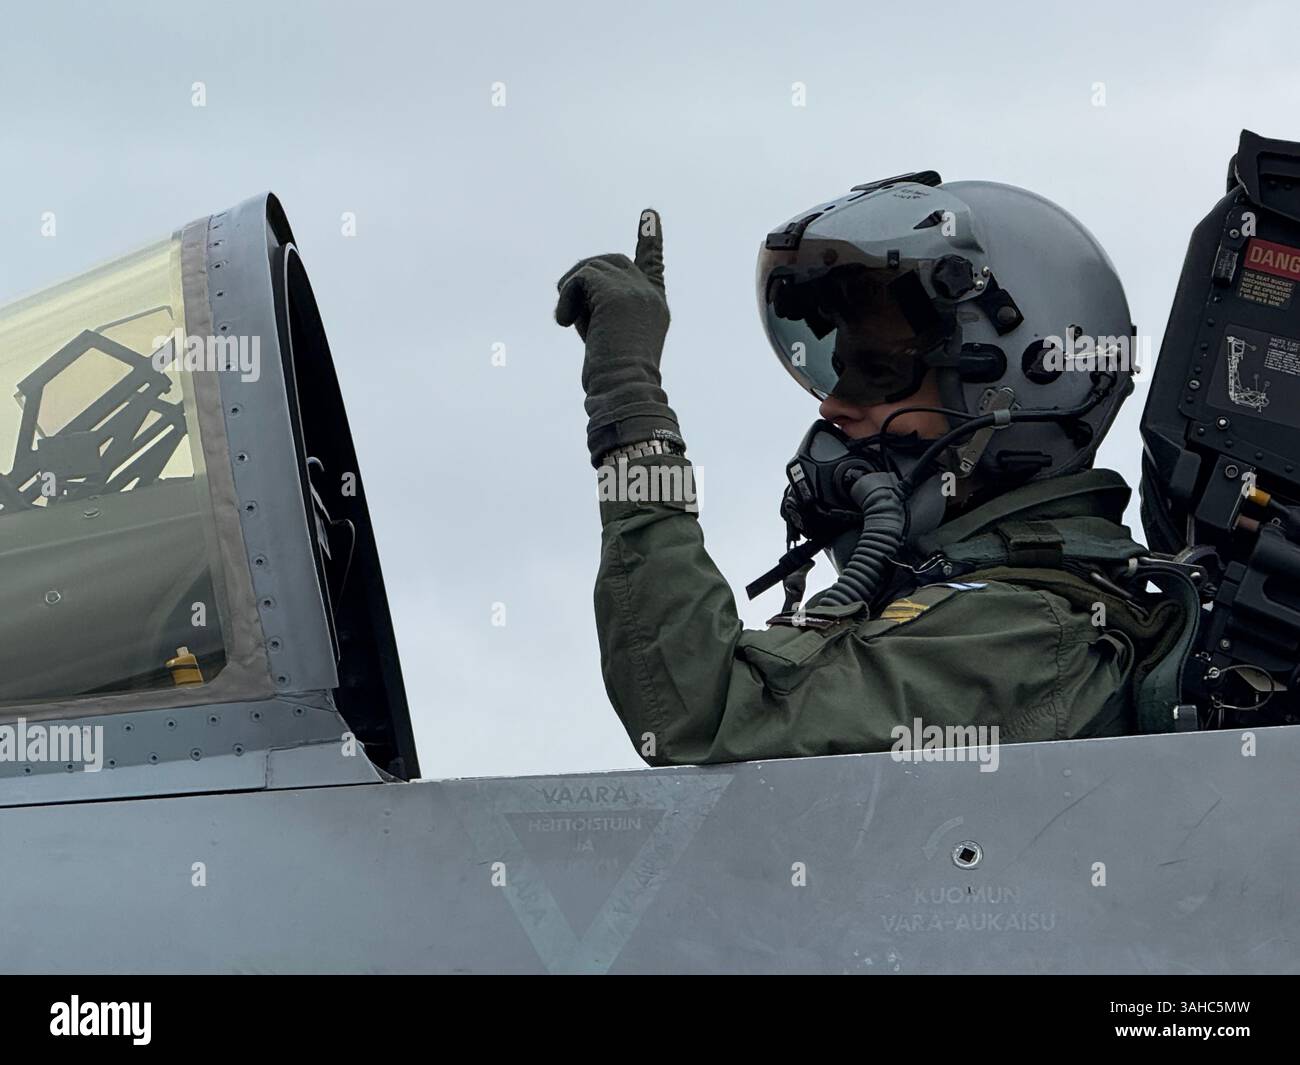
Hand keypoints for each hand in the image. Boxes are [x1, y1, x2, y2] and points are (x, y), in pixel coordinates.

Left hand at [555, 209, 682, 464]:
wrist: (623, 389)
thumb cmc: (613, 377)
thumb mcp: (609, 335)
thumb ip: (600, 307)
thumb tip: (574, 284)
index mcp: (655, 305)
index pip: (652, 264)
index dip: (651, 240)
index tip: (649, 214)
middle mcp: (650, 294)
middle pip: (611, 261)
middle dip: (583, 277)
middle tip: (566, 306)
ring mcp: (635, 290)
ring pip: (591, 267)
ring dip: (571, 292)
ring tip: (568, 321)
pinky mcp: (615, 292)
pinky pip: (581, 278)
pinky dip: (567, 297)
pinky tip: (564, 321)